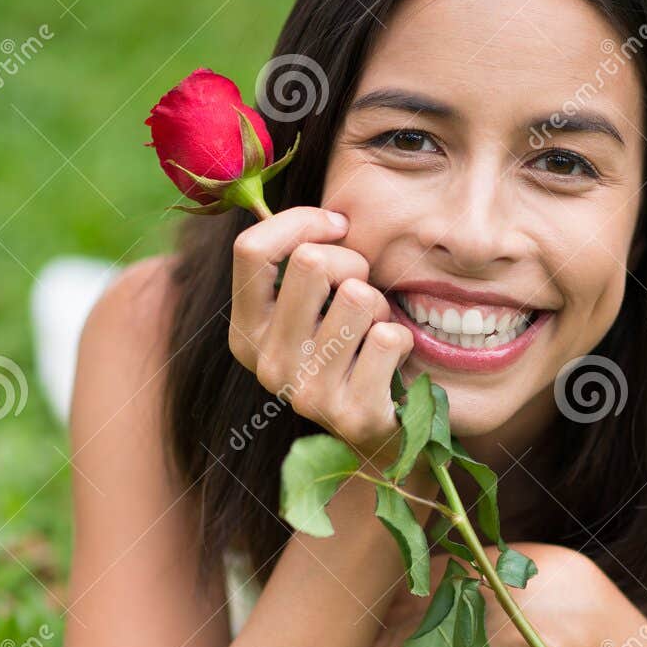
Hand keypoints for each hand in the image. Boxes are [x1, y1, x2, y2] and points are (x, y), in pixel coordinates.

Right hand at [228, 205, 416, 469]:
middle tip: (362, 289)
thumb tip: (334, 217)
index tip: (337, 227)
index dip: (301, 222)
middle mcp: (266, 367)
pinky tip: (390, 361)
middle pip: (311, 263)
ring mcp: (307, 395)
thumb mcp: (310, 306)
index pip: (250, 248)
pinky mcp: (354, 415)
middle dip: (352, 263)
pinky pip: (389, 337)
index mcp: (245, 334)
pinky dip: (401, 338)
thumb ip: (300, 260)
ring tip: (374, 330)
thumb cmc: (349, 347)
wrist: (381, 429)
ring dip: (380, 304)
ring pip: (358, 296)